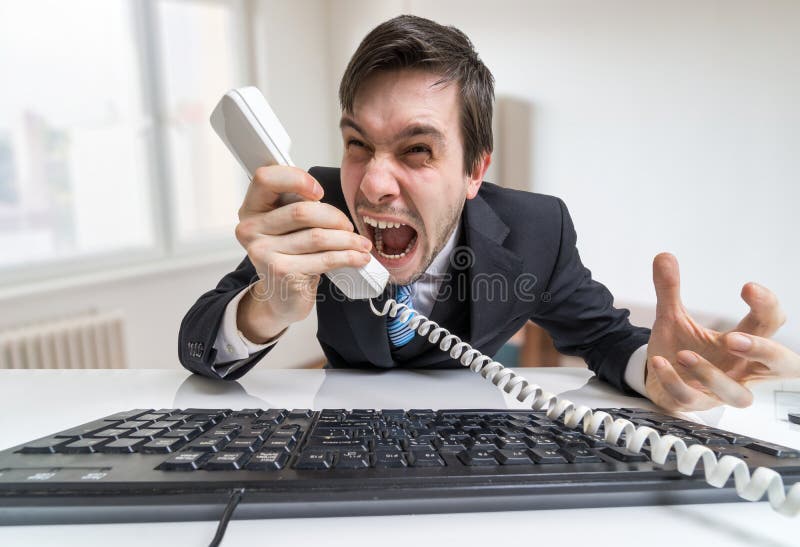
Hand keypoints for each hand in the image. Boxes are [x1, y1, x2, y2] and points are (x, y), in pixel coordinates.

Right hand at [234, 166, 371, 341]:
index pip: (266, 178)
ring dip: (348, 240)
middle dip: (335, 217)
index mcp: (251, 208)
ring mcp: (263, 252)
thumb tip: (327, 200)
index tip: (319, 192)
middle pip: (302, 211)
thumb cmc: (290, 255)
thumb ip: (299, 205)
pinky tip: (360, 258)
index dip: (296, 179)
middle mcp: (250, 229)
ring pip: (318, 236)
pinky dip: (349, 257)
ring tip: (361, 244)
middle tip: (349, 227)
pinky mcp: (281, 272)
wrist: (282, 296)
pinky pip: (325, 259)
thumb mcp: (288, 226)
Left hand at [644, 253, 792, 410]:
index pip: (772, 325)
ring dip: (711, 375)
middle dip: (764, 351)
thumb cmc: (681, 349)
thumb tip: (663, 257)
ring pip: (736, 395)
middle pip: (782, 366)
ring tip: (684, 354)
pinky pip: (690, 398)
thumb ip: (670, 290)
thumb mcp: (674, 317)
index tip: (747, 287)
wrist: (658, 380)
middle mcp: (741, 369)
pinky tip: (660, 363)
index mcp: (744, 343)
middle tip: (734, 338)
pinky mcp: (695, 404)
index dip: (768, 307)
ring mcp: (720, 391)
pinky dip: (674, 381)